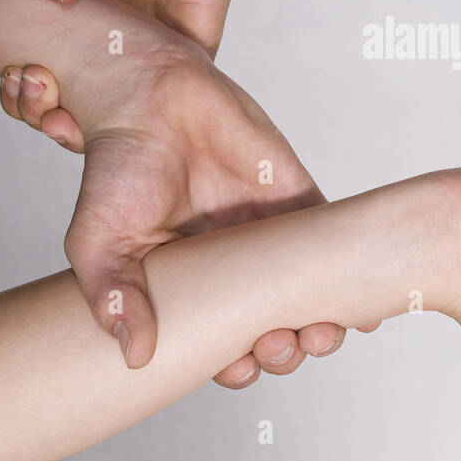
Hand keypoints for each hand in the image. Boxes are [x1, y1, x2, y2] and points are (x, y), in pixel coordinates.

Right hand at [0, 12, 341, 375]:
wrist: (148, 93)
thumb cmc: (117, 168)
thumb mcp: (100, 240)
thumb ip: (114, 297)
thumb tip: (136, 356)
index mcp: (191, 285)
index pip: (222, 343)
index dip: (236, 366)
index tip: (238, 368)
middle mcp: (235, 267)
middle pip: (272, 331)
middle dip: (282, 353)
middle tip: (277, 346)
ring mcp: (270, 236)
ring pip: (310, 297)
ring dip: (321, 330)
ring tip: (316, 334)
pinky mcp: (298, 200)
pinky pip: (334, 244)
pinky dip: (352, 277)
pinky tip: (361, 310)